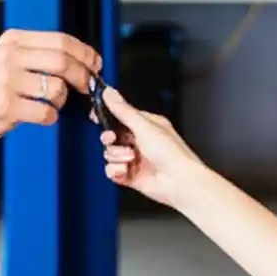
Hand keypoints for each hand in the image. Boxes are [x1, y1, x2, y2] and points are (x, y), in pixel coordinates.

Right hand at [0, 29, 100, 143]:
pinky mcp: (6, 108)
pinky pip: (46, 113)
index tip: (95, 64)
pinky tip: (41, 115)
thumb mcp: (4, 57)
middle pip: (63, 61)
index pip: (60, 40)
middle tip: (89, 86)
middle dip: (83, 75)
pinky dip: (51, 117)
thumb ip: (36, 54)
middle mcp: (10, 57)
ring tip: (52, 103)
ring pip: (56, 88)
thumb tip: (79, 60)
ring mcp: (7, 82)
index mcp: (14, 41)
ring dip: (62, 99)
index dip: (84, 53)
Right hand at [95, 87, 205, 208]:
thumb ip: (123, 111)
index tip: (96, 116)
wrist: (179, 182)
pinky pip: (112, 171)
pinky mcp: (130, 175)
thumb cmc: (172, 153)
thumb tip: (110, 93)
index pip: (121, 115)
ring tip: (130, 158)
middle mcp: (140, 141)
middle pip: (112, 136)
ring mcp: (135, 159)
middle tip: (113, 139)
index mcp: (146, 125)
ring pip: (110, 154)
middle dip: (110, 138)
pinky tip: (125, 170)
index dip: (108, 115)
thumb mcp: (144, 126)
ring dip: (117, 156)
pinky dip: (116, 171)